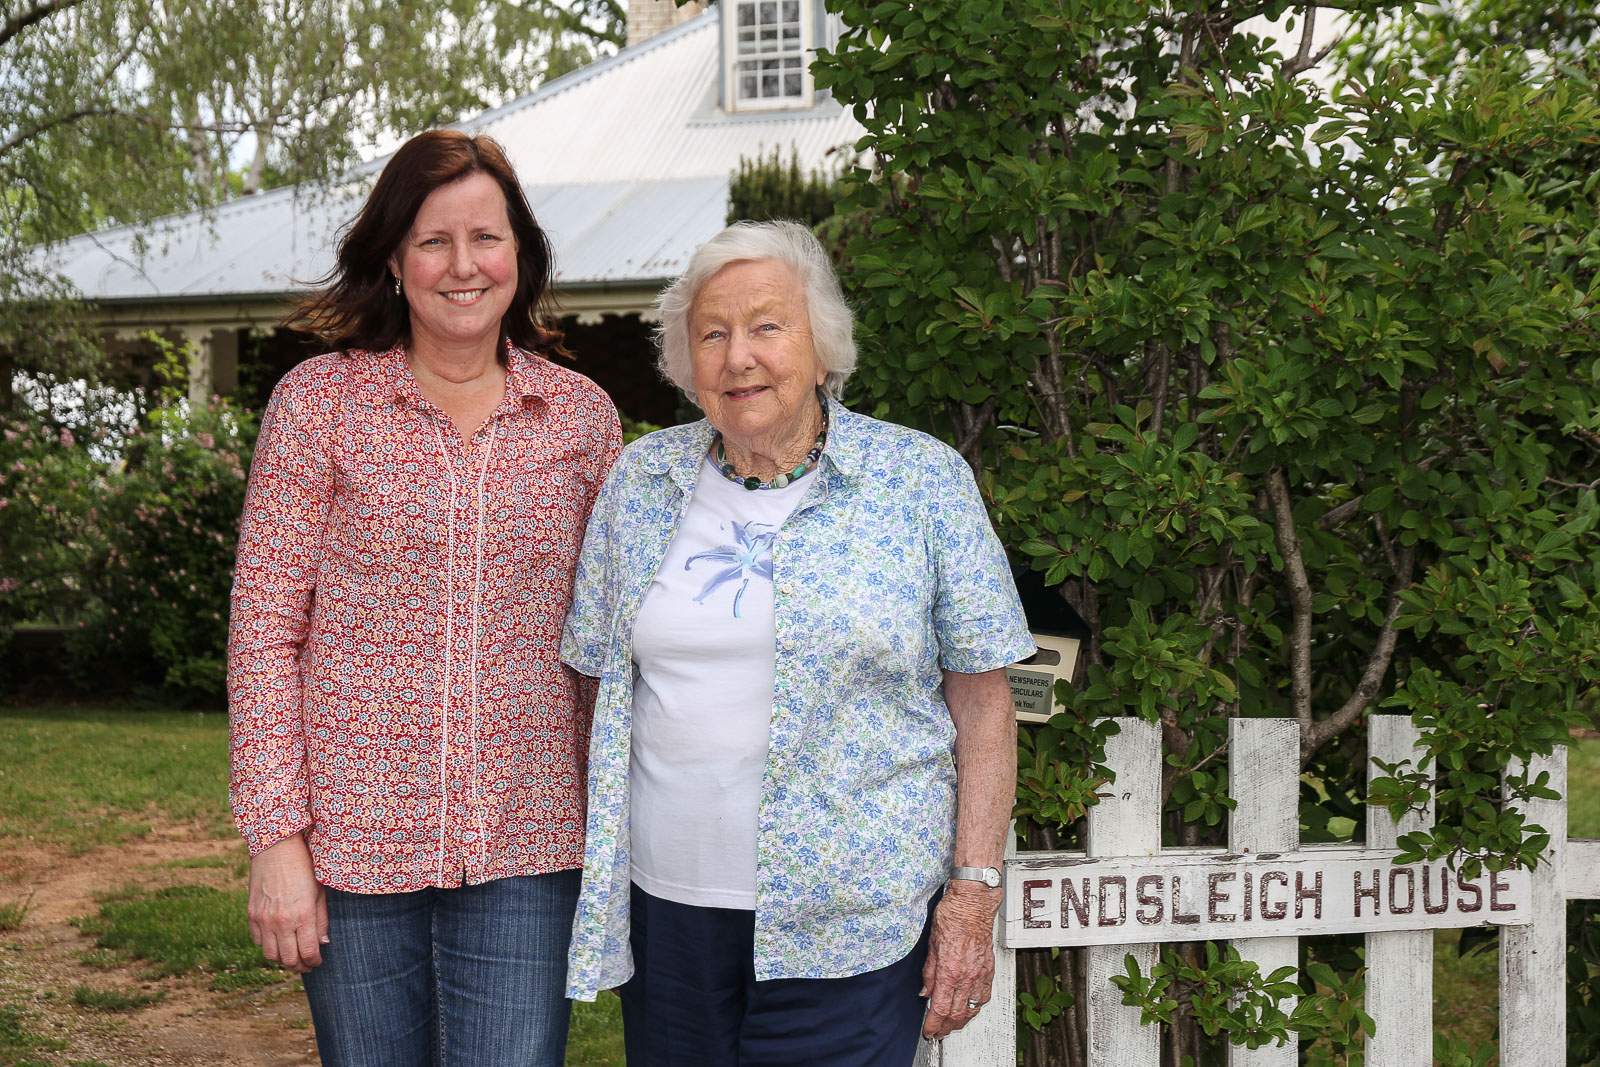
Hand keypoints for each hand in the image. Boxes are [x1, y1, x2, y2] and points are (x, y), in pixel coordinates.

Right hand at [247, 834, 327, 973]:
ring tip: (291, 956)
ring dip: (282, 959)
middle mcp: (281, 921)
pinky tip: (277, 940)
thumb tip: (323, 943)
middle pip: (288, 959)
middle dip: (299, 966)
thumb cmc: (304, 866)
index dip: (314, 962)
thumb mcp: (319, 892)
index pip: (308, 952)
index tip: (317, 962)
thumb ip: (321, 920)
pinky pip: (257, 940)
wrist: (277, 847)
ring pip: (270, 955)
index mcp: (303, 915)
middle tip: (306, 965)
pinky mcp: (251, 914)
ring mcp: (263, 919)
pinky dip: (267, 945)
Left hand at [920, 881, 1000, 1039]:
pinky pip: (984, 995)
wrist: (973, 903)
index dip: (934, 1024)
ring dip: (962, 1020)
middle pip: (957, 1014)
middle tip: (938, 1031)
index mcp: (949, 970)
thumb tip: (926, 991)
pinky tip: (970, 1006)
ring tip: (952, 1024)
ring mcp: (980, 973)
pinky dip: (976, 1006)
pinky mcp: (989, 969)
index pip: (940, 1008)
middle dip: (946, 1027)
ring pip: (973, 1008)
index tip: (929, 1030)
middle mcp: (967, 975)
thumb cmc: (952, 916)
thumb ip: (929, 972)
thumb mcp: (931, 944)